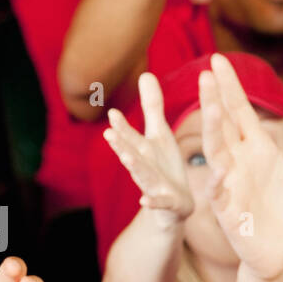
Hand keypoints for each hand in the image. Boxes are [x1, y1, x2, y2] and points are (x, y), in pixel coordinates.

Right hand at [104, 72, 194, 221]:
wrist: (173, 208)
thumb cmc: (164, 166)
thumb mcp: (160, 135)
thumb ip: (152, 107)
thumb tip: (146, 73)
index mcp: (144, 150)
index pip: (130, 136)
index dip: (122, 126)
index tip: (113, 113)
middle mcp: (145, 167)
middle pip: (132, 154)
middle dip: (121, 144)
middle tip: (109, 133)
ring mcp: (155, 186)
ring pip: (142, 175)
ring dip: (133, 166)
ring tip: (125, 157)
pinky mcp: (170, 204)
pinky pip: (160, 203)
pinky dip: (153, 202)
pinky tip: (144, 201)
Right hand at [202, 53, 282, 277]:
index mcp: (257, 149)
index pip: (239, 111)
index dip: (229, 87)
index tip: (218, 60)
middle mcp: (239, 163)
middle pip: (223, 125)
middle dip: (214, 101)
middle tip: (206, 73)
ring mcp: (231, 186)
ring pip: (217, 154)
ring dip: (212, 132)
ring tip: (210, 109)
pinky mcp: (230, 212)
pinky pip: (220, 194)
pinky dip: (219, 181)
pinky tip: (221, 167)